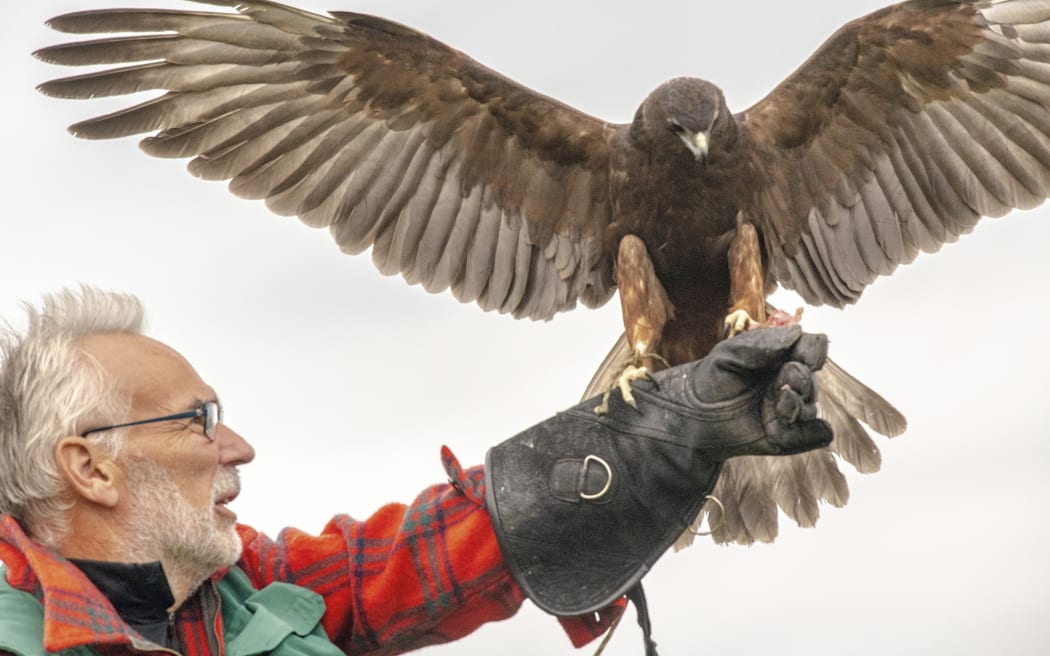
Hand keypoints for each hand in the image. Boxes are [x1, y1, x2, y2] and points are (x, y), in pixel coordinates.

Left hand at [688, 325, 832, 455]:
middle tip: (781, 386)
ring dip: (799, 406)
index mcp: (780, 358)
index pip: (812, 348)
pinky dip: (813, 432)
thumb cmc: (711, 380)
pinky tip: (787, 428)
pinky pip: (817, 434)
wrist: (694, 417)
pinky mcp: (789, 436)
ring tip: (779, 407)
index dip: (815, 351)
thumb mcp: (727, 355)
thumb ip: (760, 343)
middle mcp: (789, 382)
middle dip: (800, 380)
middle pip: (812, 378)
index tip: (805, 358)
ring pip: (812, 407)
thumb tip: (797, 332)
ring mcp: (789, 409)